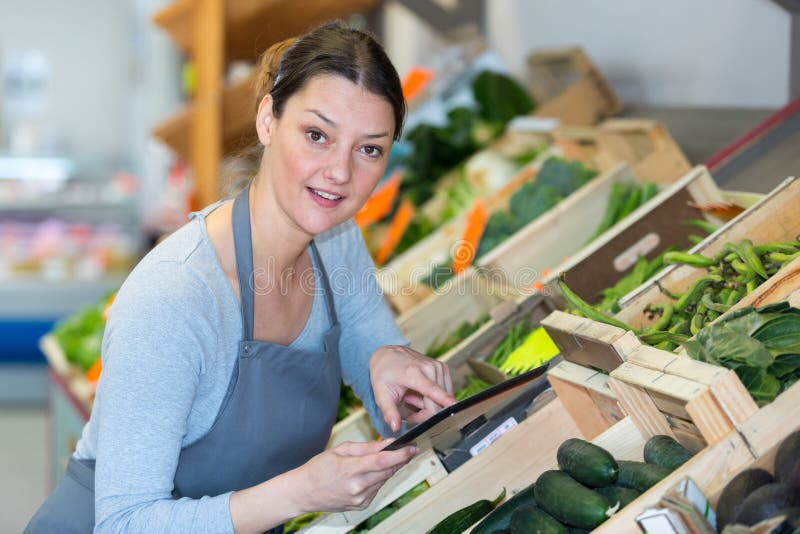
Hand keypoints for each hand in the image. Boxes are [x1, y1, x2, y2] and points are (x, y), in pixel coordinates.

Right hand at [296, 440, 416, 511]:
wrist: (304, 492)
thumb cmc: (318, 469)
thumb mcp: (340, 450)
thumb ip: (366, 447)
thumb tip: (388, 443)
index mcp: (350, 470)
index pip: (382, 461)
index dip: (400, 455)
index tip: (412, 448)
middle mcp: (357, 487)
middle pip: (388, 471)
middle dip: (399, 460)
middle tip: (406, 450)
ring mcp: (359, 499)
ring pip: (384, 480)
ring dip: (387, 469)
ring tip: (381, 460)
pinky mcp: (361, 506)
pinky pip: (376, 489)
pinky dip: (377, 479)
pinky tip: (368, 474)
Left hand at [370, 345, 454, 432]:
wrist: (388, 355)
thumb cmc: (384, 374)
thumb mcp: (381, 394)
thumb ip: (389, 412)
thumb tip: (395, 427)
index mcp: (413, 373)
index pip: (433, 390)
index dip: (444, 400)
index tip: (454, 406)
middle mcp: (429, 368)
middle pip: (437, 403)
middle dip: (423, 412)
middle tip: (407, 404)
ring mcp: (438, 366)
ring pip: (442, 400)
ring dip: (428, 404)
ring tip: (412, 395)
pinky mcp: (443, 368)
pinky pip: (444, 393)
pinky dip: (434, 397)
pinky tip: (421, 392)